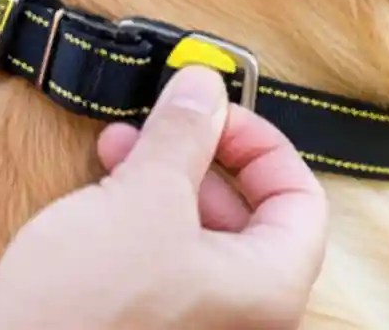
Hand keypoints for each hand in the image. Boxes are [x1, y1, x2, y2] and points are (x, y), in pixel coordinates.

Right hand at [0, 66, 328, 329]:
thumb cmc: (86, 306)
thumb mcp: (144, 197)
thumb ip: (184, 133)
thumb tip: (205, 84)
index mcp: (269, 288)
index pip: (302, 198)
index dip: (260, 143)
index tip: (215, 112)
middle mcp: (246, 315)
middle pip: (250, 213)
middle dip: (200, 155)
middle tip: (165, 120)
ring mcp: (199, 324)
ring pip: (202, 233)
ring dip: (164, 178)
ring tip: (120, 144)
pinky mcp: (153, 326)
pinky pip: (168, 260)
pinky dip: (144, 216)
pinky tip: (105, 186)